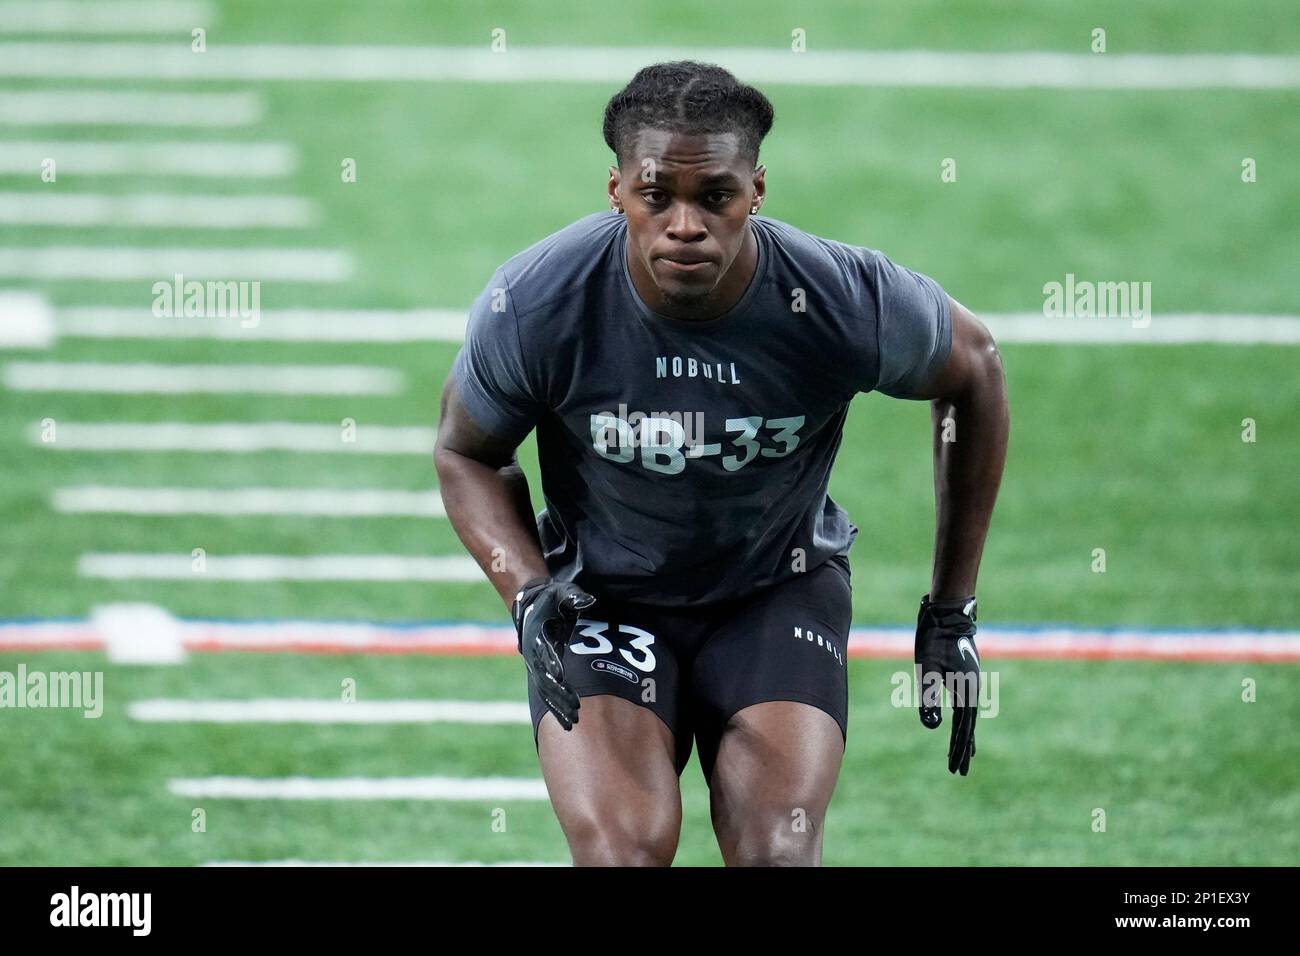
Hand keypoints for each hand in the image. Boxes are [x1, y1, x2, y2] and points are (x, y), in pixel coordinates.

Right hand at [511, 577, 595, 730]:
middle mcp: (536, 654)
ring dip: (558, 705)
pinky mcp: (542, 671)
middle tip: (574, 709)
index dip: (552, 664)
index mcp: (540, 635)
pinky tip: (568, 721)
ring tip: (572, 721)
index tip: (561, 676)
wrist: (531, 603)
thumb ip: (573, 597)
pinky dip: (557, 707)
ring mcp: (538, 665)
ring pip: (546, 690)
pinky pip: (548, 692)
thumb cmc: (551, 598)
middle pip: (546, 677)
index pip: (546, 652)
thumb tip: (587, 601)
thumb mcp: (562, 592)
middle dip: (559, 693)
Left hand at [914, 594, 979, 774]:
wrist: (947, 614)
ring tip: (966, 755)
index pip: (963, 729)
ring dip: (966, 737)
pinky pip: (967, 705)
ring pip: (969, 717)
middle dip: (964, 750)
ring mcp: (970, 683)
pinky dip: (965, 720)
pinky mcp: (965, 676)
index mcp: (966, 692)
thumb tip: (932, 728)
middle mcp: (972, 690)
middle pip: (969, 728)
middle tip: (960, 772)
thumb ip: (929, 697)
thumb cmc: (934, 640)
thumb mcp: (926, 669)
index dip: (959, 750)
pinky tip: (963, 724)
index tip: (956, 769)